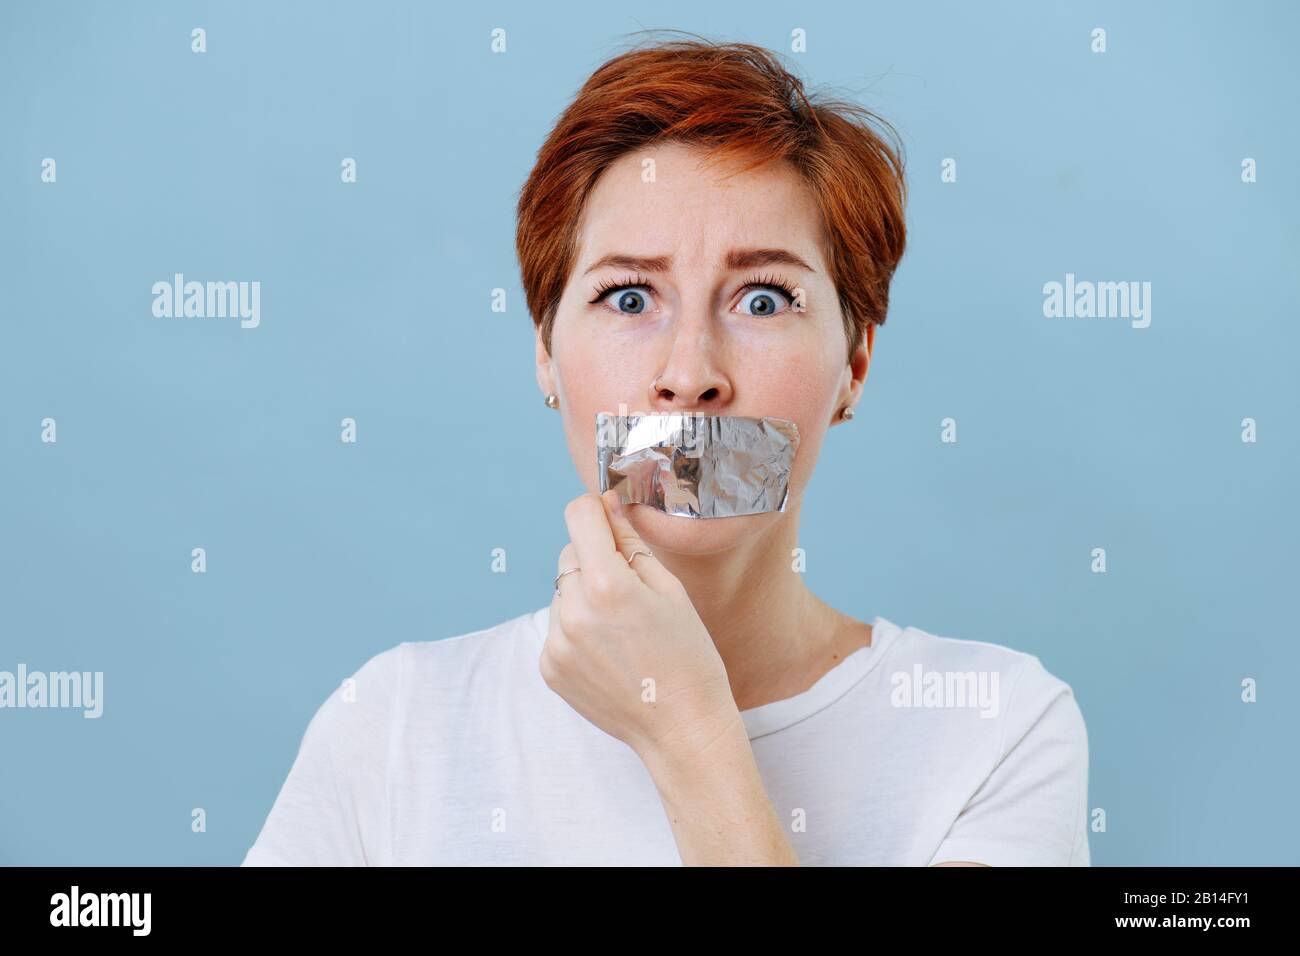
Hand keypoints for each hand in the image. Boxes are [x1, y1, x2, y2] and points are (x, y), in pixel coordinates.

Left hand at [542, 489, 739, 762]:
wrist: (681, 729)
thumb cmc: (689, 658)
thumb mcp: (671, 591)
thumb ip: (631, 544)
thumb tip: (607, 506)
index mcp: (607, 585)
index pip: (578, 515)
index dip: (596, 511)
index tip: (609, 518)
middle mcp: (572, 611)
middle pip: (570, 554)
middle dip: (594, 559)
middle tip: (631, 591)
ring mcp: (556, 643)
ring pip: (562, 592)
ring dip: (585, 597)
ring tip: (622, 631)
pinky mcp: (550, 667)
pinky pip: (556, 628)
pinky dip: (577, 630)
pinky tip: (610, 653)